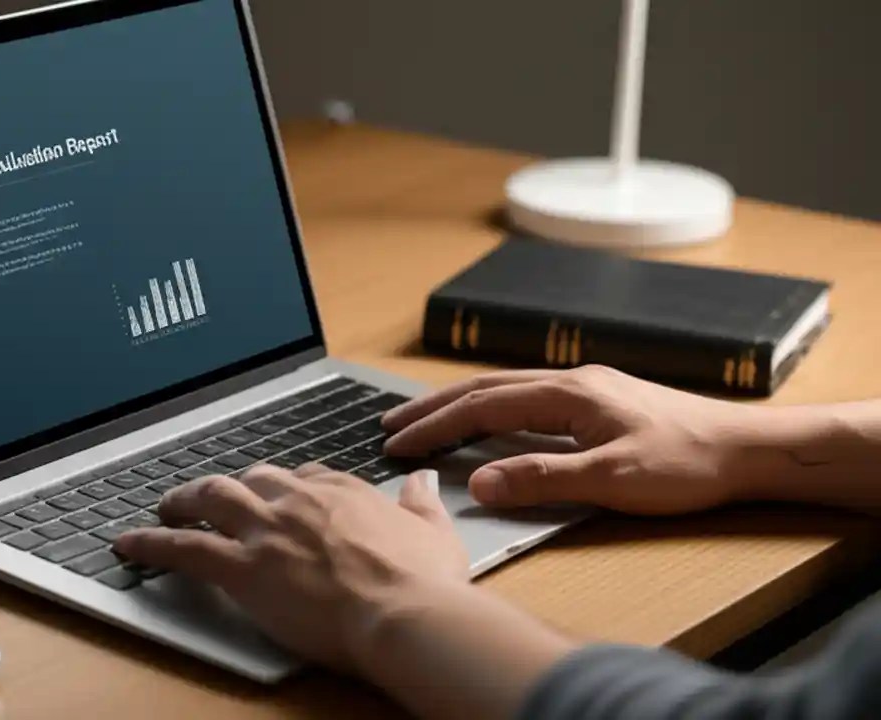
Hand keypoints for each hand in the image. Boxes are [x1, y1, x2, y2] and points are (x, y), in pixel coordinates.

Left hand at [114, 464, 467, 672]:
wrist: (404, 615)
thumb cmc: (425, 584)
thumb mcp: (434, 532)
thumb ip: (421, 503)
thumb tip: (421, 480)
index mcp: (343, 491)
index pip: (304, 476)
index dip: (287, 486)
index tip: (282, 495)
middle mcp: (299, 500)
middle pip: (252, 479)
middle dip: (232, 486)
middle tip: (215, 497)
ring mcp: (267, 531)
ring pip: (211, 498)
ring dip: (183, 499)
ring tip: (166, 505)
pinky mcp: (243, 567)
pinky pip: (183, 547)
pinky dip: (151, 543)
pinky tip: (129, 543)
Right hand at [382, 366, 772, 514]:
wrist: (748, 449)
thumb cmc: (688, 464)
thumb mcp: (612, 480)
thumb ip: (542, 480)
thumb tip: (478, 483)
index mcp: (567, 393)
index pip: (482, 405)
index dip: (434, 425)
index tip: (395, 443)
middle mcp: (570, 381)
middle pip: (484, 388)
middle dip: (432, 407)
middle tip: (388, 424)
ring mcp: (584, 388)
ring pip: (503, 389)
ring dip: (458, 405)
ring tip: (422, 421)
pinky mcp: (597, 401)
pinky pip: (525, 398)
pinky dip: (489, 408)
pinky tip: (485, 422)